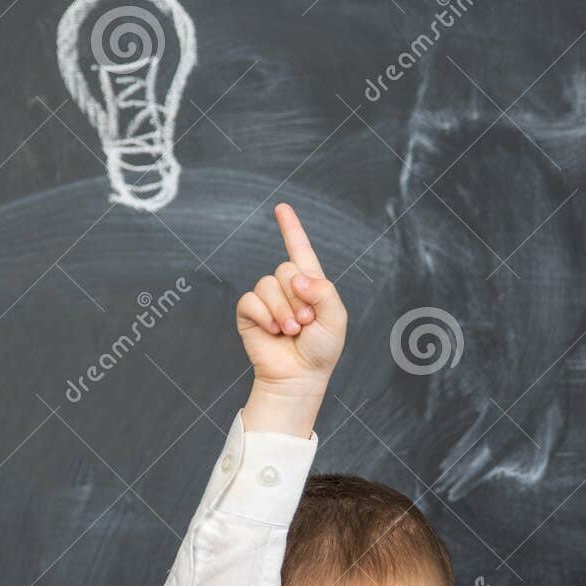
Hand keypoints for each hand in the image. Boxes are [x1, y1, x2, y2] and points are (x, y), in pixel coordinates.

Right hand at [235, 203, 347, 393]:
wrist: (299, 376)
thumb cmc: (321, 350)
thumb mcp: (336, 318)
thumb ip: (323, 291)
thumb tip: (295, 277)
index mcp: (310, 284)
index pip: (299, 249)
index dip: (290, 228)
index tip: (281, 208)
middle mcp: (287, 288)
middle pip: (284, 268)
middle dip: (297, 298)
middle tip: (305, 323)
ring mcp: (267, 300)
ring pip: (268, 285)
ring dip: (282, 311)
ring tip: (291, 331)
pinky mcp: (250, 313)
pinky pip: (251, 300)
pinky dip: (264, 316)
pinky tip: (273, 331)